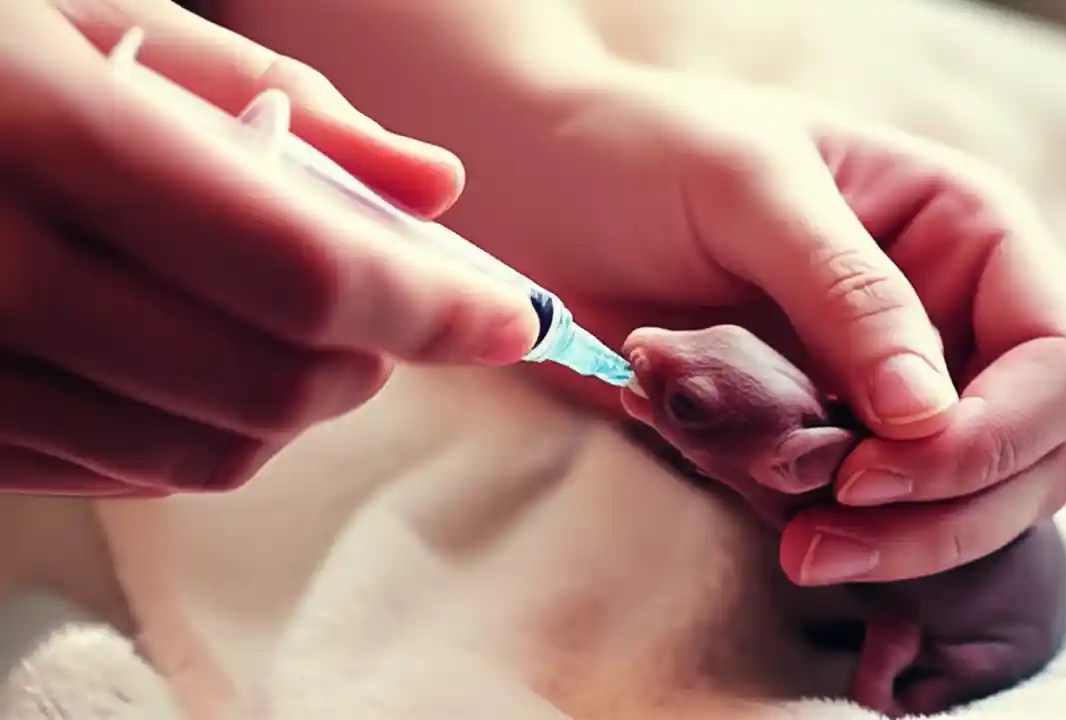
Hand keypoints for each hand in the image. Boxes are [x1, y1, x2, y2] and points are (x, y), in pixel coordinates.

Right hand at [0, 1, 536, 495]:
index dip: (430, 309)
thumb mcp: (114, 21)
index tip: (510, 316)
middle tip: (405, 309)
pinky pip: (126, 474)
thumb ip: (290, 102)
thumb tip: (437, 187)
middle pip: (272, 383)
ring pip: (209, 451)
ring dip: (303, 403)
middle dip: (376, 360)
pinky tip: (209, 362)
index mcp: (50, 135)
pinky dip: (209, 433)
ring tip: (313, 330)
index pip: (304, 273)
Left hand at [444, 68, 1065, 581]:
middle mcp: (951, 315)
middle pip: (1033, 451)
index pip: (1059, 358)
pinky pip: (871, 512)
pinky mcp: (826, 437)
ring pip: (968, 502)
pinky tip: (768, 519)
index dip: (996, 432)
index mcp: (964, 232)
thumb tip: (932, 416)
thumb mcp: (753, 188)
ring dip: (897, 542)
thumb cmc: (648, 152)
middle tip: (827, 536)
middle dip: (951, 509)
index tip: (881, 467)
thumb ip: (849, 292)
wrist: (544, 189)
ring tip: (798, 548)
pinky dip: (834, 532)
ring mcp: (891, 385)